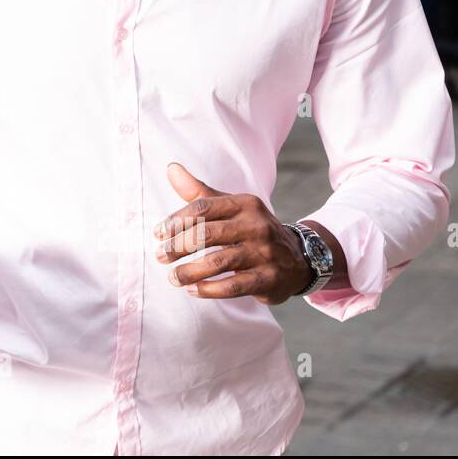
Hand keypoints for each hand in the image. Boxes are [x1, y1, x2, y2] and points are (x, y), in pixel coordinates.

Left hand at [153, 162, 312, 304]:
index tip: (157, 234)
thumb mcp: (231, 206)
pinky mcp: (269, 278)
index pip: (203, 208)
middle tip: (160, 256)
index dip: (177, 220)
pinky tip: (193, 290)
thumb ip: (199, 191)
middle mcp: (257, 225)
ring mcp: (265, 253)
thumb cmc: (252, 229)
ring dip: (190, 271)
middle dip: (179, 246)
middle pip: (209, 234)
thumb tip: (171, 168)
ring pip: (220, 262)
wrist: (299, 258)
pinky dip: (210, 289)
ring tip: (172, 278)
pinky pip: (235, 286)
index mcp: (244, 204)